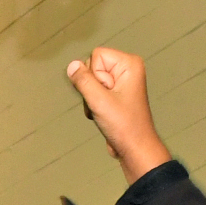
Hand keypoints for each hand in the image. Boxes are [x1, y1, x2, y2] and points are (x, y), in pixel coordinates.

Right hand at [65, 46, 171, 183]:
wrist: (134, 148)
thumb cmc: (124, 125)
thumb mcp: (99, 101)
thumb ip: (83, 81)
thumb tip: (71, 65)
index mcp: (129, 64)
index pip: (96, 55)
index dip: (94, 76)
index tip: (106, 93)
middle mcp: (126, 69)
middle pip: (92, 67)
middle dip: (91, 88)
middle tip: (104, 104)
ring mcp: (121, 82)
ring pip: (91, 81)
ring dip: (91, 99)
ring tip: (104, 111)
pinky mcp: (115, 94)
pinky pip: (94, 91)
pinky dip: (94, 104)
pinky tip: (103, 115)